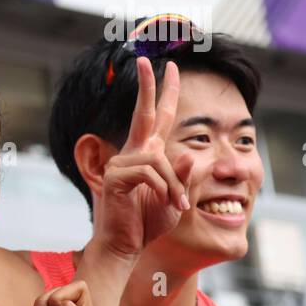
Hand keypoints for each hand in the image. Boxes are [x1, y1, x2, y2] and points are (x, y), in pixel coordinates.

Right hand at [95, 58, 194, 259]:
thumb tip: (189, 153)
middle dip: (149, 86)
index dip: (163, 92)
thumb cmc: (148, 223)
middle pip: (144, 113)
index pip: (157, 117)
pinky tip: (168, 204)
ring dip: (174, 184)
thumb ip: (183, 175)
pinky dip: (165, 189)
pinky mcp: (115, 177)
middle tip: (151, 60)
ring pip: (159, 159)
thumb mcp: (177, 197)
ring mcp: (120, 163)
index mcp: (147, 155)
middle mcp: (132, 154)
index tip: (169, 67)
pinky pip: (151, 172)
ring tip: (177, 205)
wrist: (125, 246)